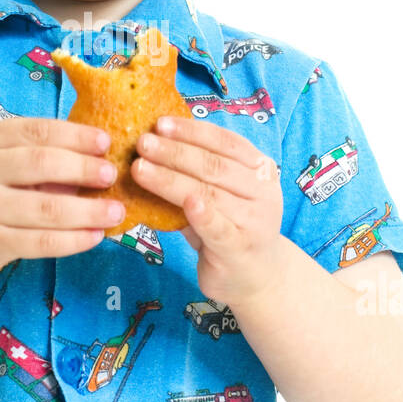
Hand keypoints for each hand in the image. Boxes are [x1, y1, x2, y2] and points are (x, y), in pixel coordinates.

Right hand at [0, 118, 123, 285]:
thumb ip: (31, 153)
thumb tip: (95, 156)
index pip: (37, 131)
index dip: (76, 135)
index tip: (105, 142)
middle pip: (43, 163)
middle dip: (85, 168)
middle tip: (112, 175)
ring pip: (48, 208)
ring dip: (89, 210)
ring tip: (116, 211)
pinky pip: (43, 242)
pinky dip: (75, 240)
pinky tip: (95, 236)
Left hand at [132, 115, 282, 307]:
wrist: (257, 277)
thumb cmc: (231, 227)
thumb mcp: (221, 195)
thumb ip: (198, 172)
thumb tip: (154, 143)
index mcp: (260, 169)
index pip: (225, 142)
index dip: (192, 131)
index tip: (160, 123)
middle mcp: (262, 192)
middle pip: (213, 166)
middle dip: (174, 151)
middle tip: (142, 143)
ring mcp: (254, 221)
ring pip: (208, 192)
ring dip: (170, 178)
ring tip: (139, 168)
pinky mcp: (240, 248)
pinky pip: (218, 227)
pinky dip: (202, 214)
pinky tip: (186, 202)